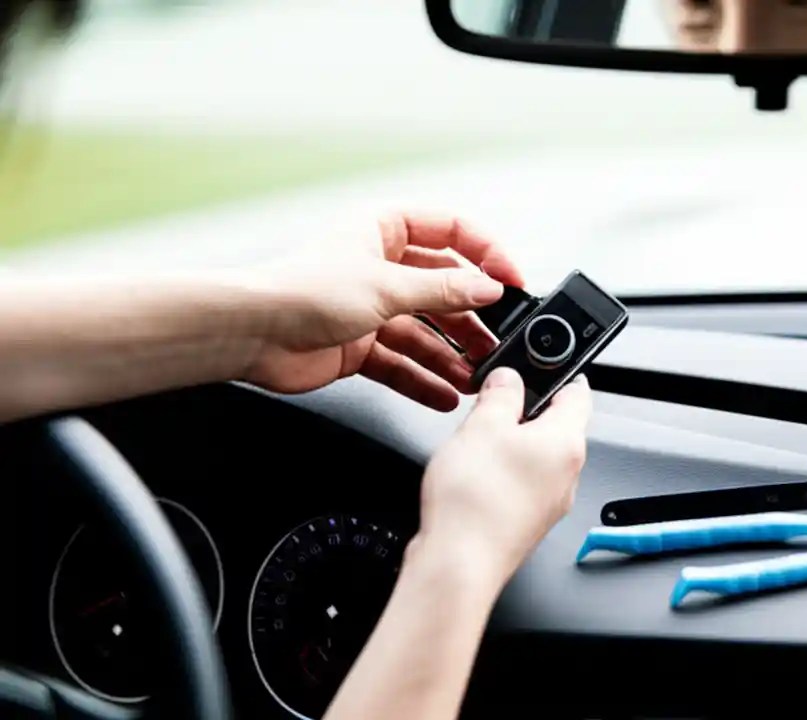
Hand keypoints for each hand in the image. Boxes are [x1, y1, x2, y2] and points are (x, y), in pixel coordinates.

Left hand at [242, 212, 524, 411]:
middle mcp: (381, 266)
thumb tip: (488, 288)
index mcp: (385, 230)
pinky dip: (424, 380)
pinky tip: (445, 394)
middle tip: (498, 339)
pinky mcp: (360, 346)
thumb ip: (443, 291)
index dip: (486, 253)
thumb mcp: (387, 287)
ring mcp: (371, 308)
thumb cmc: (301, 293)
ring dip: (451, 355)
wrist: (250, 335)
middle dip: (471, 318)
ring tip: (476, 376)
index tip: (511, 279)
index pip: (451, 232)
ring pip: (426, 331)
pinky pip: (403, 363)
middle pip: (442, 288)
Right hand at [411, 366, 592, 586]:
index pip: (579, 393)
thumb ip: (499, 394)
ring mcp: (550, 502)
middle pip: (557, 427)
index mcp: (567, 443)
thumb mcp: (481, 426)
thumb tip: (508, 379)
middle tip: (494, 402)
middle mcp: (568, 475)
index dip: (562, 372)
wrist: (459, 566)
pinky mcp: (528, 523)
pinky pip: (523, 484)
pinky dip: (504, 472)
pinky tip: (475, 475)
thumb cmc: (475, 502)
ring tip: (477, 441)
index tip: (546, 363)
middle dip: (526, 410)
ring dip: (512, 443)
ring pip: (537, 457)